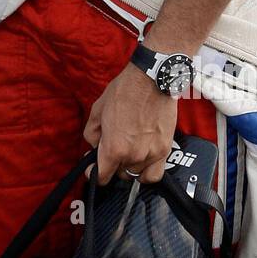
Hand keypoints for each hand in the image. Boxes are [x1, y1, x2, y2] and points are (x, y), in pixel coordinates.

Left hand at [83, 63, 177, 184]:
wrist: (151, 80)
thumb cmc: (124, 91)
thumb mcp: (97, 110)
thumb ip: (92, 134)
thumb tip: (94, 147)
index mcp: (114, 148)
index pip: (102, 177)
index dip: (95, 173)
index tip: (94, 169)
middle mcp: (133, 156)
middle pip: (119, 174)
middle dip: (113, 164)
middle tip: (113, 149)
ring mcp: (150, 154)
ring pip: (136, 174)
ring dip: (130, 166)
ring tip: (129, 151)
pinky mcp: (165, 150)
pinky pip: (154, 174)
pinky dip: (147, 172)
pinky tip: (143, 161)